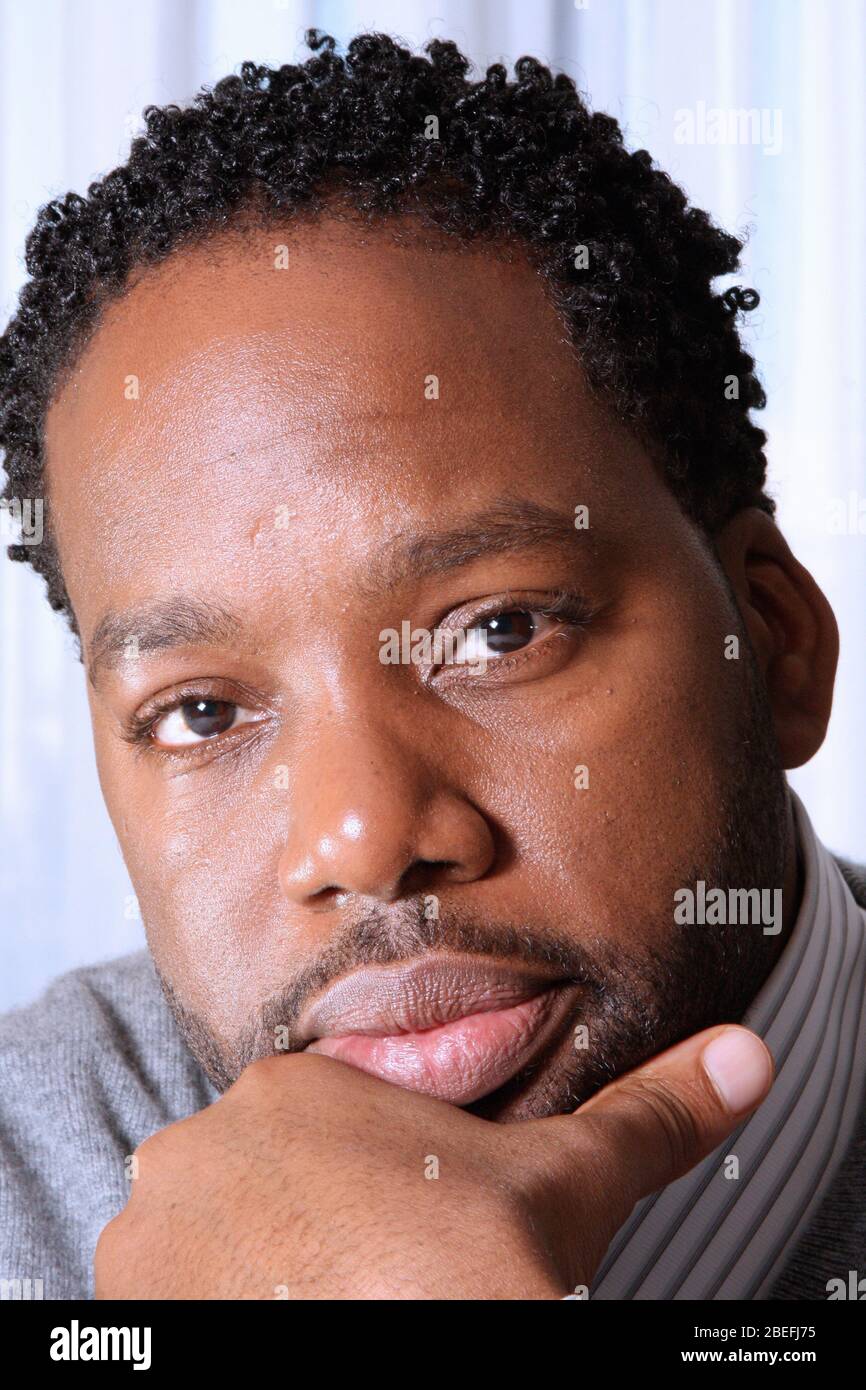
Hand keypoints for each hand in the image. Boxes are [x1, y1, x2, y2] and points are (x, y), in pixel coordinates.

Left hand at [94, 1023, 772, 1299]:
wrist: (407, 1366)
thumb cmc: (468, 1282)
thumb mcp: (563, 1190)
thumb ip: (640, 1115)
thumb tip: (739, 1057)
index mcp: (292, 1089)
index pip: (331, 1120)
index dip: (382, 1179)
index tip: (408, 1231)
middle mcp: (199, 1147)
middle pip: (269, 1179)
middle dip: (318, 1222)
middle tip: (380, 1279)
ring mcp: (152, 1235)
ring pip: (214, 1239)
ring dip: (260, 1268)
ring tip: (337, 1306)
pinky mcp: (128, 1314)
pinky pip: (171, 1299)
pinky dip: (218, 1311)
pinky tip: (290, 1324)